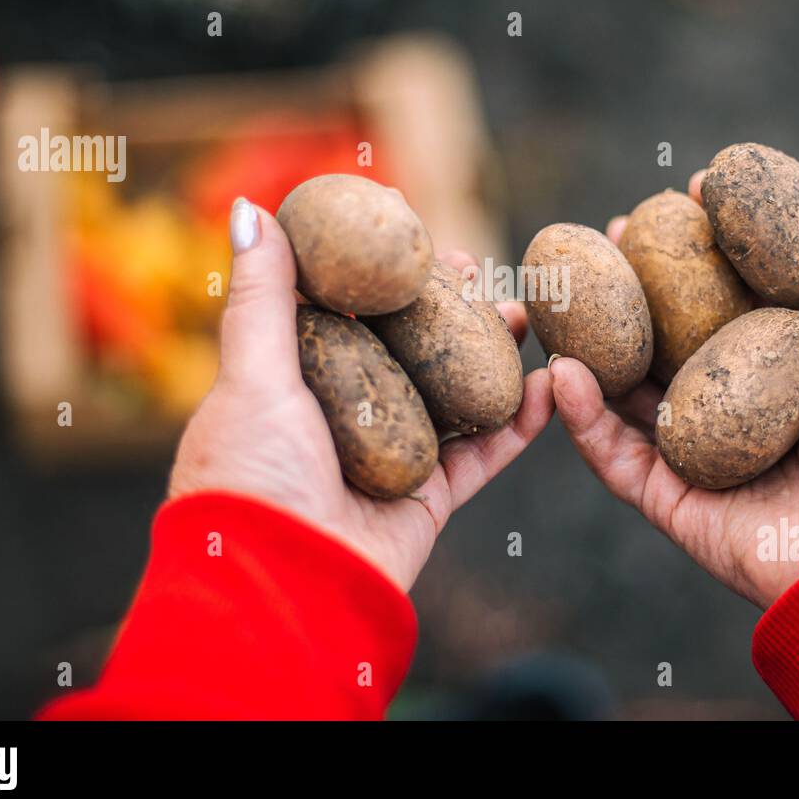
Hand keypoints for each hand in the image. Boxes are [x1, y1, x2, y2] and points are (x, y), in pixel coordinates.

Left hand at [169, 197, 553, 591]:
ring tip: (520, 314)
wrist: (280, 589)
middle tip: (479, 270)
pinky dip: (517, 422)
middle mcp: (342, 420)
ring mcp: (388, 459)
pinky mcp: (427, 500)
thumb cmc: (250, 477)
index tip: (415, 236)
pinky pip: (481, 454)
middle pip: (405, 351)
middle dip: (444, 309)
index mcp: (292, 386)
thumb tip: (250, 210)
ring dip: (486, 355)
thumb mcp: (250, 374)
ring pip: (449, 395)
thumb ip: (263, 296)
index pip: (346, 317)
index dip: (382, 276)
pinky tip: (548, 384)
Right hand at [549, 176, 798, 608]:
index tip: (688, 196)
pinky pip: (615, 456)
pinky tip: (562, 372)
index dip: (706, 253)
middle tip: (608, 239)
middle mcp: (732, 413)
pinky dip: (583, 418)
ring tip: (563, 298)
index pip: (730, 303)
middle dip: (636, 291)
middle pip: (669, 343)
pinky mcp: (670, 501)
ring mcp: (696, 456)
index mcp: (780, 377)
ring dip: (595, 348)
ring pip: (628, 397)